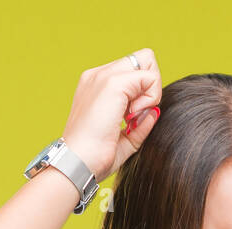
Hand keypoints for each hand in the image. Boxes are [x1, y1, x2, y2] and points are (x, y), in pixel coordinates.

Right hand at [60, 49, 162, 181]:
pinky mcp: (113, 83)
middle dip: (149, 88)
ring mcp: (104, 76)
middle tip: (136, 115)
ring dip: (150, 93)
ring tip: (131, 118)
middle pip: (143, 60)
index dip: (142, 93)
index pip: (133, 73)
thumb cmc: (94, 159)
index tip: (131, 119)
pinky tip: (132, 118)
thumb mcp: (122, 140)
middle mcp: (98, 76)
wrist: (77, 165)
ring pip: (148, 64)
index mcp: (96, 87)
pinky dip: (150, 99)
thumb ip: (139, 125)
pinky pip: (150, 78)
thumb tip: (154, 112)